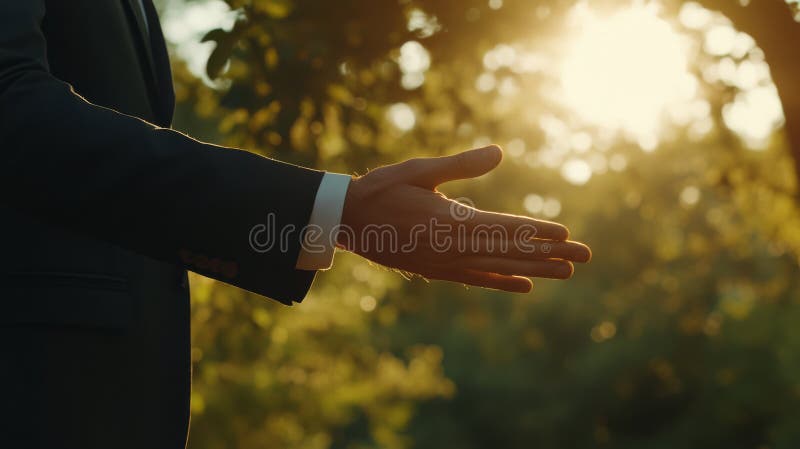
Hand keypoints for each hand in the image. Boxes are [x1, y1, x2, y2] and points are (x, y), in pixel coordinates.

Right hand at [337, 145, 590, 292]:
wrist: (346, 220)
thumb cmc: (381, 189)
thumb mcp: (418, 170)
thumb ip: (460, 165)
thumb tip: (499, 152)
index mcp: (449, 222)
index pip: (503, 229)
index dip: (537, 233)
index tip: (567, 235)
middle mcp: (451, 248)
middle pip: (509, 252)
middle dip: (549, 254)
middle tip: (584, 256)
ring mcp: (444, 264)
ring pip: (497, 268)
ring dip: (534, 269)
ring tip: (565, 272)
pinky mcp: (436, 271)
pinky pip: (476, 279)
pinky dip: (502, 282)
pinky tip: (524, 285)